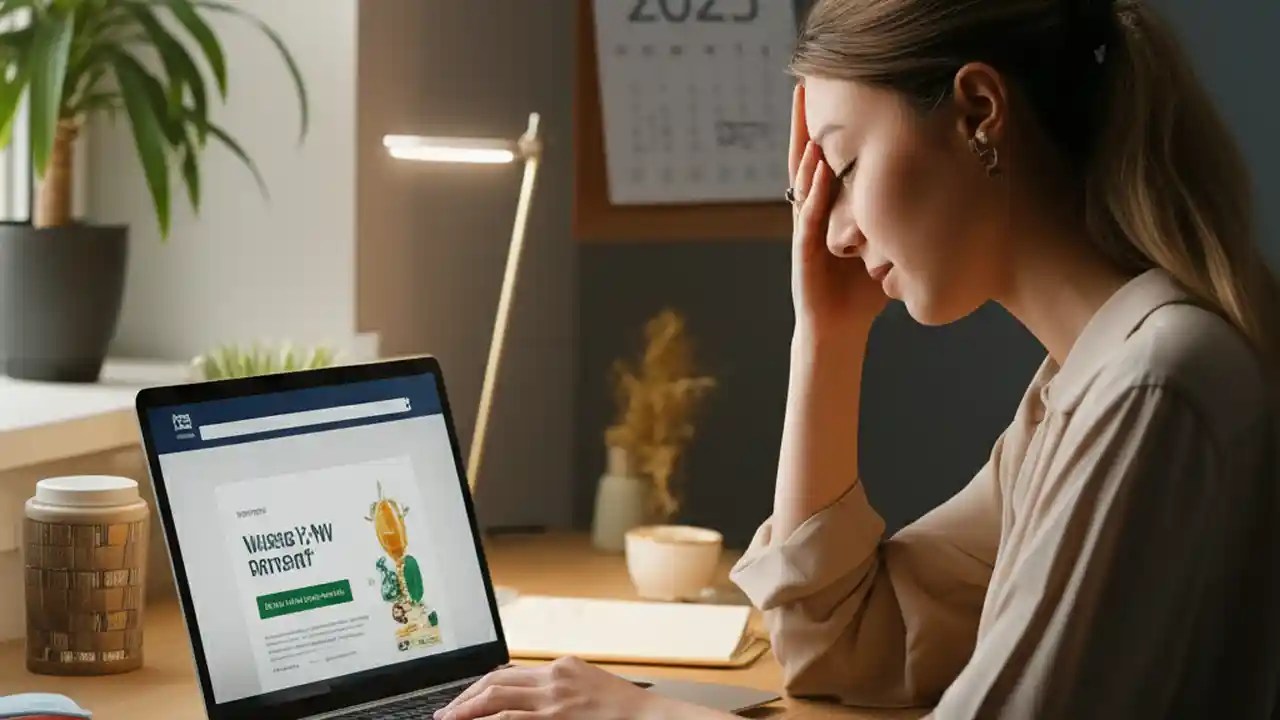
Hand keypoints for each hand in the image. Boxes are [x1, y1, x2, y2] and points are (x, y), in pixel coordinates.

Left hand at [435, 657, 666, 719]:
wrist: (650, 718)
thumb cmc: (625, 711)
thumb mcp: (590, 689)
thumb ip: (561, 690)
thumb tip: (531, 701)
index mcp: (562, 667)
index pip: (511, 672)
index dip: (481, 686)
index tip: (465, 700)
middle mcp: (555, 677)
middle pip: (497, 680)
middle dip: (466, 697)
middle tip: (446, 713)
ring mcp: (555, 697)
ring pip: (497, 697)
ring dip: (467, 710)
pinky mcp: (557, 717)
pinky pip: (511, 718)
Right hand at [788, 84, 887, 339]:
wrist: (838, 331)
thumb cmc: (861, 292)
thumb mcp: (885, 245)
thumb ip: (900, 221)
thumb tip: (946, 198)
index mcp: (831, 210)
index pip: (828, 160)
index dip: (828, 128)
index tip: (836, 93)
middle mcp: (814, 213)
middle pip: (806, 159)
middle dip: (805, 124)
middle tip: (805, 86)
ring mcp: (805, 230)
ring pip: (803, 181)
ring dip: (806, 149)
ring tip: (809, 116)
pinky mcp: (804, 251)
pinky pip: (808, 215)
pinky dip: (815, 190)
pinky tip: (820, 167)